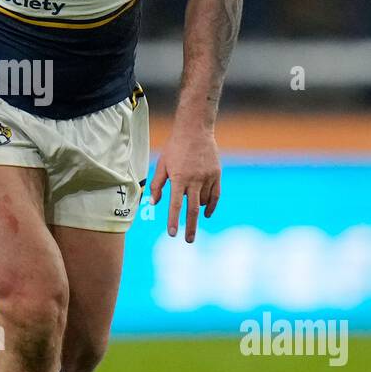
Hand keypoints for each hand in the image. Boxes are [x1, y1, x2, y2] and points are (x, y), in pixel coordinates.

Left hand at [150, 127, 221, 241]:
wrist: (195, 130)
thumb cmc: (175, 147)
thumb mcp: (161, 164)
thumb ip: (157, 184)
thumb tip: (154, 203)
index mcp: (178, 178)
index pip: (175, 204)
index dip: (173, 220)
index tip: (172, 234)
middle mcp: (194, 180)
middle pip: (192, 210)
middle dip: (190, 227)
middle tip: (188, 241)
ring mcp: (207, 178)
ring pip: (203, 202)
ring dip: (197, 208)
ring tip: (191, 199)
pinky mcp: (217, 174)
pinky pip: (215, 196)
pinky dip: (211, 206)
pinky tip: (206, 213)